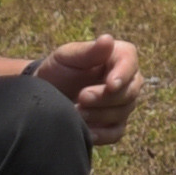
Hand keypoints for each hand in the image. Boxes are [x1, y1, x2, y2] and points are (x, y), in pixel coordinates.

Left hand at [29, 32, 148, 144]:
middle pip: (130, 92)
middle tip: (81, 97)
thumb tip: (108, 39)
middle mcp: (127, 80)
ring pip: (123, 112)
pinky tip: (86, 132)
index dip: (122, 75)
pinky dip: (101, 134)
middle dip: (105, 98)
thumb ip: (88, 51)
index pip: (130, 63)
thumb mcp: (67, 56)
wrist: (46, 93)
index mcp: (119, 57)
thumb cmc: (58, 69)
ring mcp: (122, 104)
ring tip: (76, 112)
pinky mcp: (114, 124)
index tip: (109, 85)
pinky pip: (116, 133)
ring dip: (100, 115)